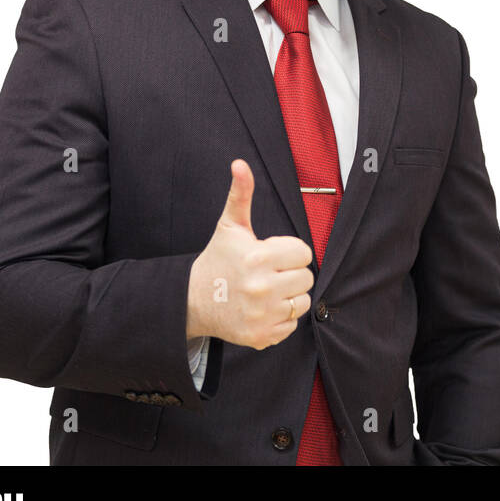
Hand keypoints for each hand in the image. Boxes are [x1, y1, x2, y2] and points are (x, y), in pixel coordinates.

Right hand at [186, 159, 313, 349]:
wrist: (192, 301)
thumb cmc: (218, 259)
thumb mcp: (230, 226)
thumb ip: (241, 194)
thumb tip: (240, 163)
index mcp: (258, 257)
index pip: (304, 253)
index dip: (290, 252)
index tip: (271, 254)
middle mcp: (262, 288)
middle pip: (307, 278)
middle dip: (291, 273)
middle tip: (270, 273)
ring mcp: (262, 315)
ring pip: (303, 302)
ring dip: (290, 296)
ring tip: (268, 291)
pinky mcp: (262, 337)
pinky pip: (293, 325)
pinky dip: (282, 318)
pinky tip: (263, 309)